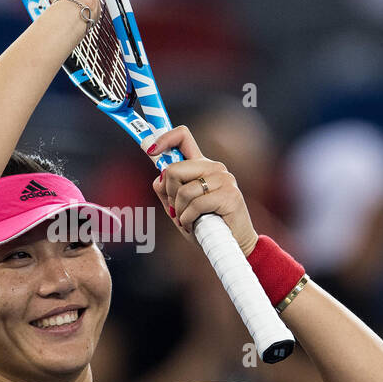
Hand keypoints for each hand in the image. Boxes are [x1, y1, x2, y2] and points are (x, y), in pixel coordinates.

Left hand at [148, 125, 258, 256]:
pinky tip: (194, 225)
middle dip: (169, 193)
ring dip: (179, 212)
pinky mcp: (229, 194)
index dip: (164, 139)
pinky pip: (195, 204)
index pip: (182, 137)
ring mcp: (224, 179)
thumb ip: (167, 191)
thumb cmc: (205, 225)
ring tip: (188, 220)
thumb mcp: (179, 207)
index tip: (151, 151)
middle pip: (174, 169)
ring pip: (183, 190)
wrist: (231, 245)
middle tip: (177, 209)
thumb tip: (159, 179)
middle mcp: (214, 167)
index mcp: (201, 166)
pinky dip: (188, 219)